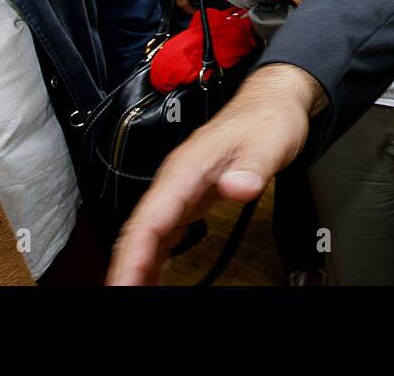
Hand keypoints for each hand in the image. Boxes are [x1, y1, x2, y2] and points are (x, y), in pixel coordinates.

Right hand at [107, 63, 324, 284]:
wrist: (272, 100)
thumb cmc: (268, 117)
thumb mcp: (269, 143)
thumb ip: (252, 168)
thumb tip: (235, 187)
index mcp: (188, 166)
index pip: (151, 216)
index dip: (133, 253)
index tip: (123, 282)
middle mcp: (178, 177)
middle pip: (141, 229)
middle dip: (127, 265)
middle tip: (121, 294)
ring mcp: (182, 187)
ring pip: (149, 232)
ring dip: (138, 264)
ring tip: (133, 291)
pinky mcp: (192, 195)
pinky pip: (165, 230)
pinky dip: (156, 255)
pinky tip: (153, 276)